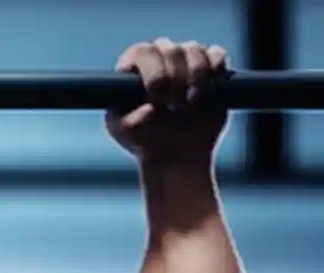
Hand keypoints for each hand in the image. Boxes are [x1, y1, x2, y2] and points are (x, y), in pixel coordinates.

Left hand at [107, 39, 229, 165]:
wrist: (175, 151)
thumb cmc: (144, 138)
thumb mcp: (126, 132)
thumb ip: (130, 119)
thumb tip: (150, 109)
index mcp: (133, 67)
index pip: (142, 52)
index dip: (153, 72)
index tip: (157, 97)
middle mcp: (159, 57)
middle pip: (171, 49)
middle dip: (176, 79)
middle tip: (174, 107)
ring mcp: (185, 59)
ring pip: (194, 49)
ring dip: (195, 78)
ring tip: (190, 104)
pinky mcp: (211, 66)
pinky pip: (217, 53)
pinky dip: (216, 67)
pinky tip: (210, 87)